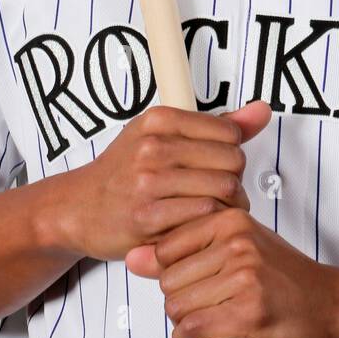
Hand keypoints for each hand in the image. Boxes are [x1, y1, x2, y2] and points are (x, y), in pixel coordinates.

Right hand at [55, 100, 272, 261]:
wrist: (76, 209)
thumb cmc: (124, 174)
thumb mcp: (164, 137)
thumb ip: (218, 126)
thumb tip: (262, 111)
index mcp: (159, 120)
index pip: (230, 132)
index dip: (232, 154)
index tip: (216, 168)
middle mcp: (153, 145)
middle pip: (233, 162)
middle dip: (234, 182)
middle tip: (219, 195)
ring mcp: (149, 181)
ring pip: (224, 190)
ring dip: (227, 208)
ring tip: (211, 213)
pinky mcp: (148, 216)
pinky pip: (205, 216)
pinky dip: (209, 225)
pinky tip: (195, 226)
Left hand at [124, 205, 338, 337]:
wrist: (336, 306)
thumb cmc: (287, 280)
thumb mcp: (239, 249)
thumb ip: (187, 250)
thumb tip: (133, 258)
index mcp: (230, 220)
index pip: (165, 250)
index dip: (175, 276)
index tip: (202, 285)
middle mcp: (236, 243)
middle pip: (168, 283)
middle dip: (180, 304)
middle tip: (210, 310)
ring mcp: (244, 277)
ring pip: (177, 309)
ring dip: (187, 327)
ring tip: (214, 324)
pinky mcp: (249, 313)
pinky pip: (192, 331)